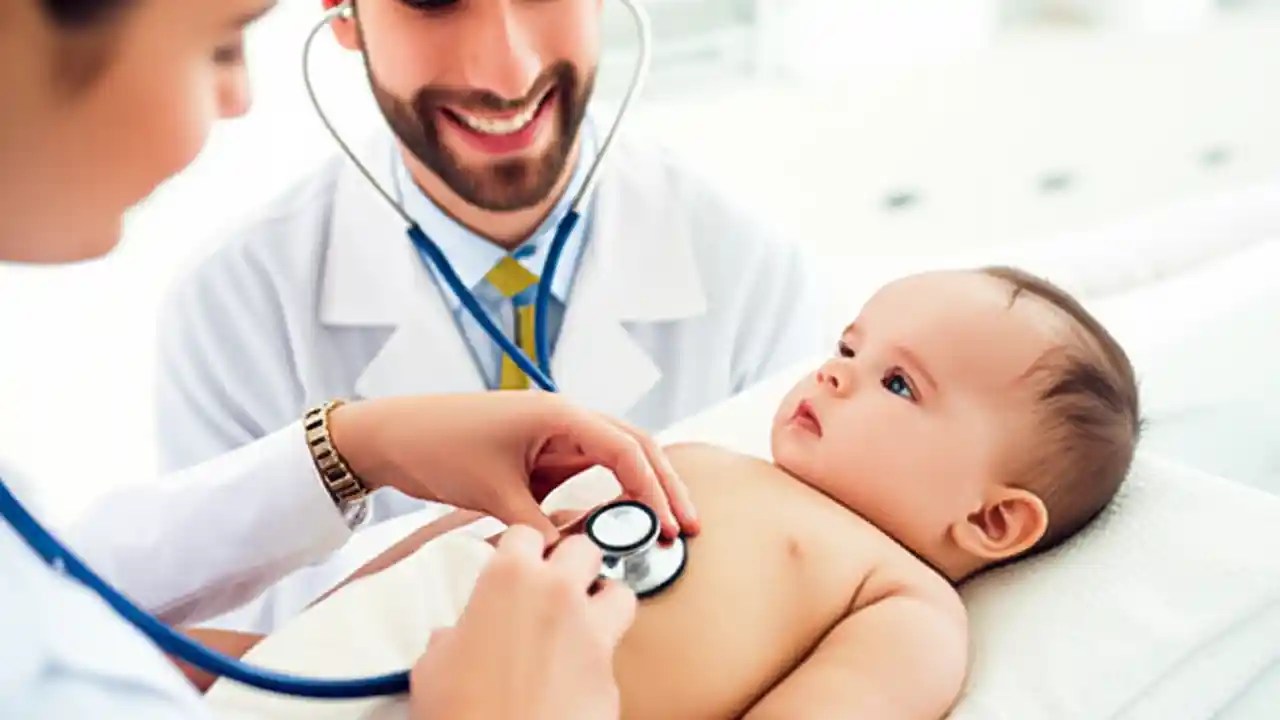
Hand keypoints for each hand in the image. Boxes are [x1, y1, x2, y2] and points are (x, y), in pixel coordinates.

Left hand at [330, 392, 698, 542]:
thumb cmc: (438, 446)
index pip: (624, 449)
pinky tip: (624, 520)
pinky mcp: (542, 454)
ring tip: (667, 526)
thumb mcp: (492, 492)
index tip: (666, 525)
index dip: (652, 488)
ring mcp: (555, 435)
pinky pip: (588, 472)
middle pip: (634, 447)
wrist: (392, 436)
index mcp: (558, 414)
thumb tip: (570, 559)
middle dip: (665, 485)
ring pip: (616, 459)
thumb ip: (537, 527)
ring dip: (643, 489)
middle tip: (688, 526)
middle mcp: (564, 419)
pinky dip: (612, 493)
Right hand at [409, 526, 634, 719]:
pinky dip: (601, 657)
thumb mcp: (434, 667)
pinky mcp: (613, 672)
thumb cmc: (462, 712)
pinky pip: (616, 651)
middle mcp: (558, 593)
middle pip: (584, 548)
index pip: (525, 534)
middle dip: (571, 564)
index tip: (516, 564)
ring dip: (603, 602)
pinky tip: (580, 672)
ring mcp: (592, 631)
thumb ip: (452, 638)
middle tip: (553, 586)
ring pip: (619, 592)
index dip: (519, 551)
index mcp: (510, 579)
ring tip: (584, 621)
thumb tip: (453, 640)